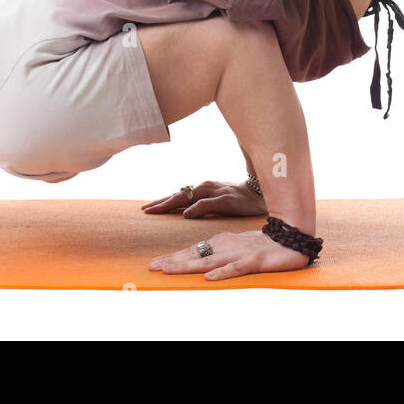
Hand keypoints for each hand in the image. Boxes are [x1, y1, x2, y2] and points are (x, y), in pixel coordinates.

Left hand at [141, 180, 266, 218]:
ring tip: (157, 210)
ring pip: (188, 197)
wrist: (259, 195)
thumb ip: (199, 206)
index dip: (161, 201)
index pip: (177, 195)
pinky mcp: (225, 199)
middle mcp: (205, 188)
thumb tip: (182, 213)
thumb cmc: (235, 199)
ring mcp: (215, 192)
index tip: (145, 209)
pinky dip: (195, 208)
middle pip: (178, 195)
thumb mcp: (214, 201)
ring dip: (171, 203)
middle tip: (144, 210)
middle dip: (160, 203)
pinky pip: (207, 204)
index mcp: (201, 189)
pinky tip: (185, 215)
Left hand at [149, 230, 310, 279]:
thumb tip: (199, 265)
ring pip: (210, 260)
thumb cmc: (261, 245)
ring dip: (189, 265)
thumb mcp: (235, 249)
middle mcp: (227, 246)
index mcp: (221, 242)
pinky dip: (223, 272)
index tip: (154, 265)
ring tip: (170, 270)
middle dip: (173, 261)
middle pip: (196, 254)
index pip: (193, 251)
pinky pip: (236, 268)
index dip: (173, 257)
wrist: (291, 237)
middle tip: (152, 267)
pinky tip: (209, 278)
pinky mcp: (255, 260)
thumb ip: (218, 255)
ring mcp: (240, 252)